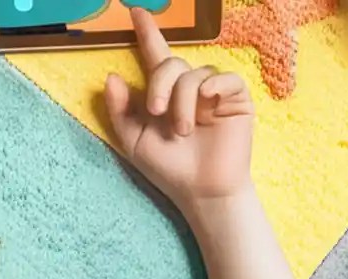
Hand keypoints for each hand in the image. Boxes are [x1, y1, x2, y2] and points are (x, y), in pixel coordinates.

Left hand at [104, 8, 254, 216]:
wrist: (200, 192)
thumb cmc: (169, 169)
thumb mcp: (134, 140)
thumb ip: (120, 110)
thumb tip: (111, 77)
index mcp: (163, 93)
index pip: (154, 56)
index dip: (147, 33)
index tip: (134, 11)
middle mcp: (187, 88)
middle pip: (171, 62)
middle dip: (160, 84)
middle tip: (156, 112)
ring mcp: (213, 92)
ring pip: (194, 74)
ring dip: (183, 101)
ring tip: (182, 130)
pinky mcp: (236, 100)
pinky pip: (226, 78)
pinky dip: (214, 86)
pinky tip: (208, 102)